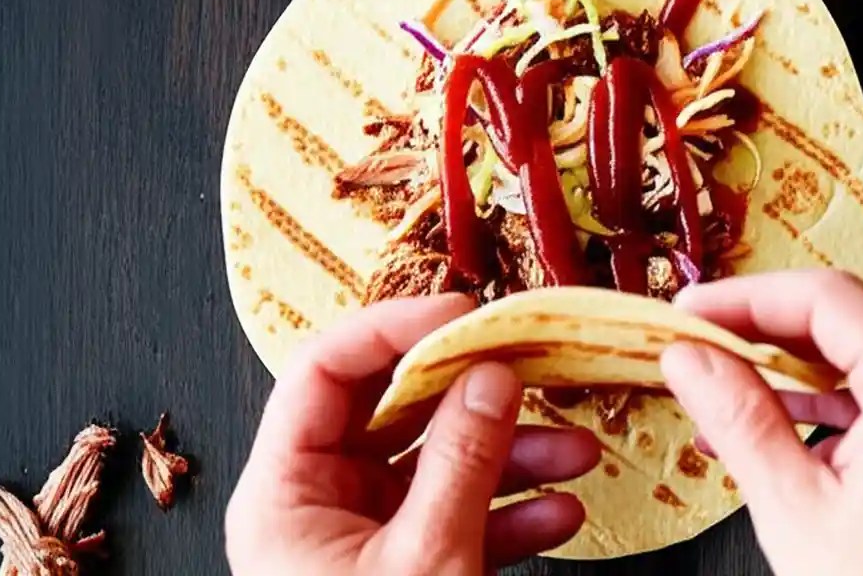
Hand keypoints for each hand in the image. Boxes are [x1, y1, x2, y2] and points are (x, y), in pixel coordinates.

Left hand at [225, 294, 601, 574]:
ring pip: (440, 466)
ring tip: (574, 456)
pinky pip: (462, 520)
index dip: (393, 328)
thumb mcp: (426, 561)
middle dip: (474, 396)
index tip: (465, 312)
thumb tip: (492, 373)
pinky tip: (561, 515)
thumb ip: (461, 461)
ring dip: (512, 457)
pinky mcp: (411, 568)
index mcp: (287, 493)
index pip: (326, 373)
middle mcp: (321, 506)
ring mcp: (367, 538)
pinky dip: (513, 515)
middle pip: (395, 415)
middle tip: (532, 369)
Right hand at [662, 271, 862, 575]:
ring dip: (800, 376)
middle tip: (700, 348)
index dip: (747, 299)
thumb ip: (739, 417)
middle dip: (769, 336)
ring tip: (727, 397)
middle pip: (854, 326)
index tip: (691, 311)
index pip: (827, 300)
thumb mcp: (796, 508)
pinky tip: (787, 434)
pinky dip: (844, 413)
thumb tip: (689, 358)